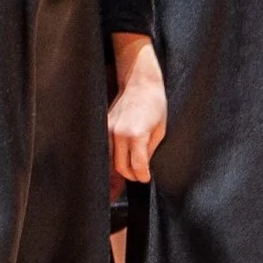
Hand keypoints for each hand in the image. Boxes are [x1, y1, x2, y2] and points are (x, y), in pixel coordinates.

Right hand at [107, 38, 166, 183]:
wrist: (139, 83)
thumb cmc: (154, 105)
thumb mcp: (159, 131)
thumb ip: (149, 151)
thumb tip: (142, 168)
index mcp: (136, 135)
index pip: (137, 166)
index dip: (142, 176)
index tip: (146, 178)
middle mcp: (119, 134)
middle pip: (121, 167)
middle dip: (131, 175)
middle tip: (139, 176)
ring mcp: (108, 130)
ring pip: (109, 160)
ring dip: (119, 169)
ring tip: (127, 172)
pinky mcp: (103, 126)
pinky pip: (104, 149)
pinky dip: (110, 158)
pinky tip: (118, 161)